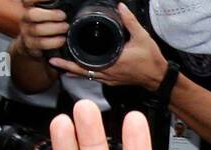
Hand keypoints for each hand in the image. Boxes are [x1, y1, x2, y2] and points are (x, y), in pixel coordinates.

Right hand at [19, 1, 69, 54]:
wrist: (31, 45)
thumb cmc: (43, 24)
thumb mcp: (44, 13)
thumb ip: (49, 9)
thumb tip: (61, 3)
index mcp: (27, 8)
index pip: (27, 0)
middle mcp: (24, 19)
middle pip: (32, 15)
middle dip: (50, 15)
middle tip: (63, 16)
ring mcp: (26, 33)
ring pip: (37, 30)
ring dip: (54, 29)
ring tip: (65, 27)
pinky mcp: (30, 46)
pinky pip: (40, 45)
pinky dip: (53, 43)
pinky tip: (62, 40)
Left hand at [48, 4, 167, 89]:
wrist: (158, 76)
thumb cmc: (151, 60)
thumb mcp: (141, 37)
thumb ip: (130, 21)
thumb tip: (120, 7)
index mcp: (112, 64)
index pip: (86, 64)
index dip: (72, 60)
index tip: (60, 53)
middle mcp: (108, 74)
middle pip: (81, 72)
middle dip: (66, 66)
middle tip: (52, 60)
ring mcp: (109, 79)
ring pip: (87, 76)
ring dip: (73, 70)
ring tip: (61, 64)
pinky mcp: (112, 80)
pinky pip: (94, 77)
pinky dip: (84, 73)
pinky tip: (77, 70)